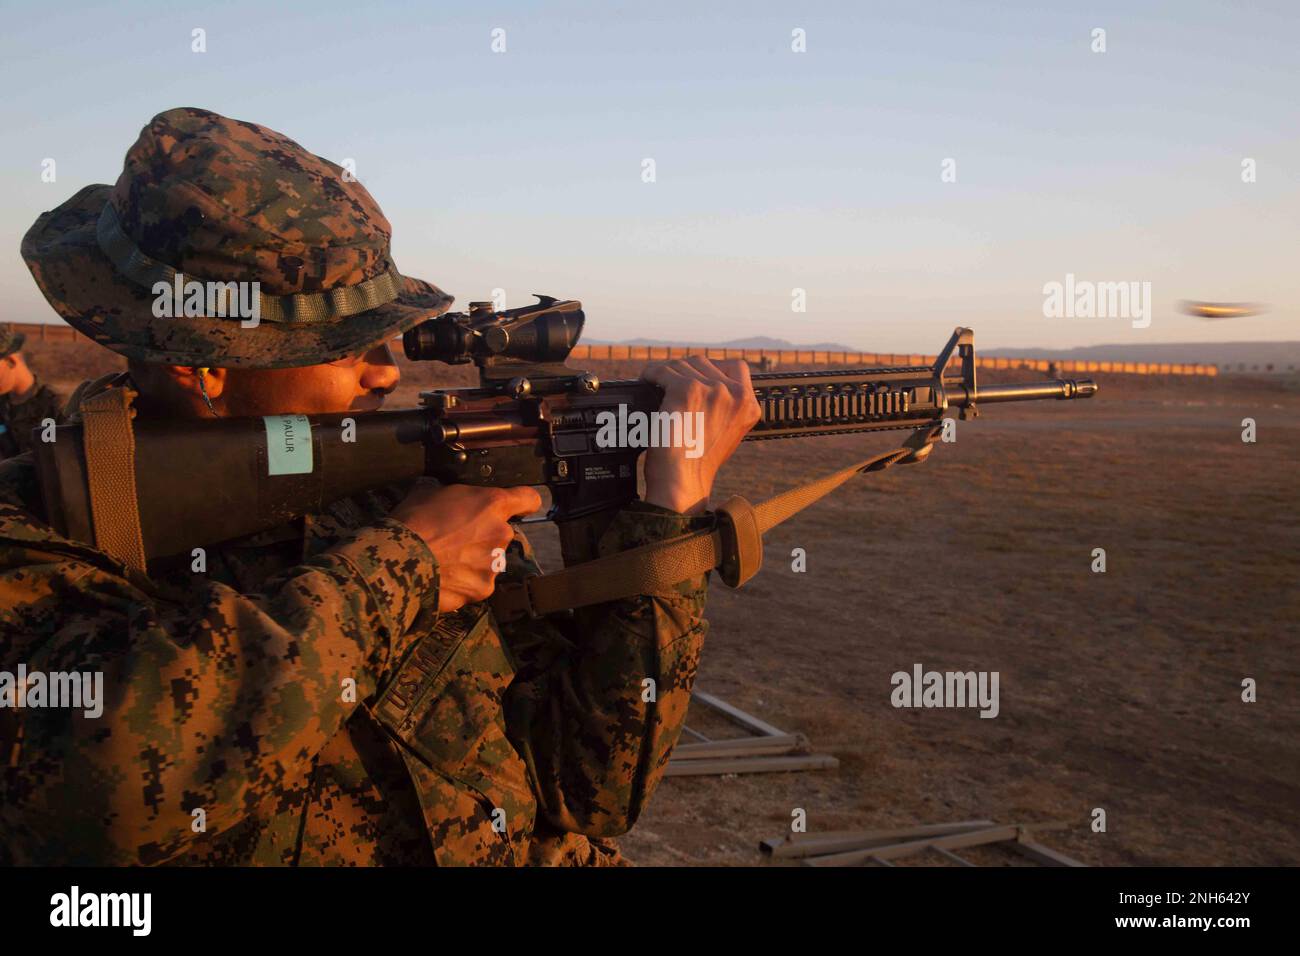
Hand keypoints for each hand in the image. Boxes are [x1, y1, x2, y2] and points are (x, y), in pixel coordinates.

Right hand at [390, 481, 542, 612]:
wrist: (396, 562)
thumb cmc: (412, 522)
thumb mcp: (431, 492)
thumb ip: (455, 496)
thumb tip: (451, 499)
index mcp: (492, 505)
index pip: (528, 499)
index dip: (523, 503)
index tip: (519, 507)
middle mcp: (501, 534)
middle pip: (502, 533)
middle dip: (484, 536)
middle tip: (456, 540)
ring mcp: (493, 565)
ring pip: (490, 560)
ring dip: (474, 561)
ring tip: (445, 561)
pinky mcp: (482, 589)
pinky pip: (477, 583)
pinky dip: (464, 582)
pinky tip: (443, 577)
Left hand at [639, 357, 761, 514]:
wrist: (683, 481)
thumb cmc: (697, 463)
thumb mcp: (725, 433)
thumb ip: (724, 407)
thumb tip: (705, 384)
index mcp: (749, 406)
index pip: (737, 367)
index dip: (714, 368)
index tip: (697, 375)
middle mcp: (735, 395)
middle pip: (705, 363)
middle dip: (684, 371)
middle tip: (669, 382)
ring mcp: (712, 390)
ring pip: (683, 366)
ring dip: (666, 373)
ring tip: (656, 384)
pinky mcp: (687, 390)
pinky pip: (664, 371)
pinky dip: (652, 374)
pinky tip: (647, 380)